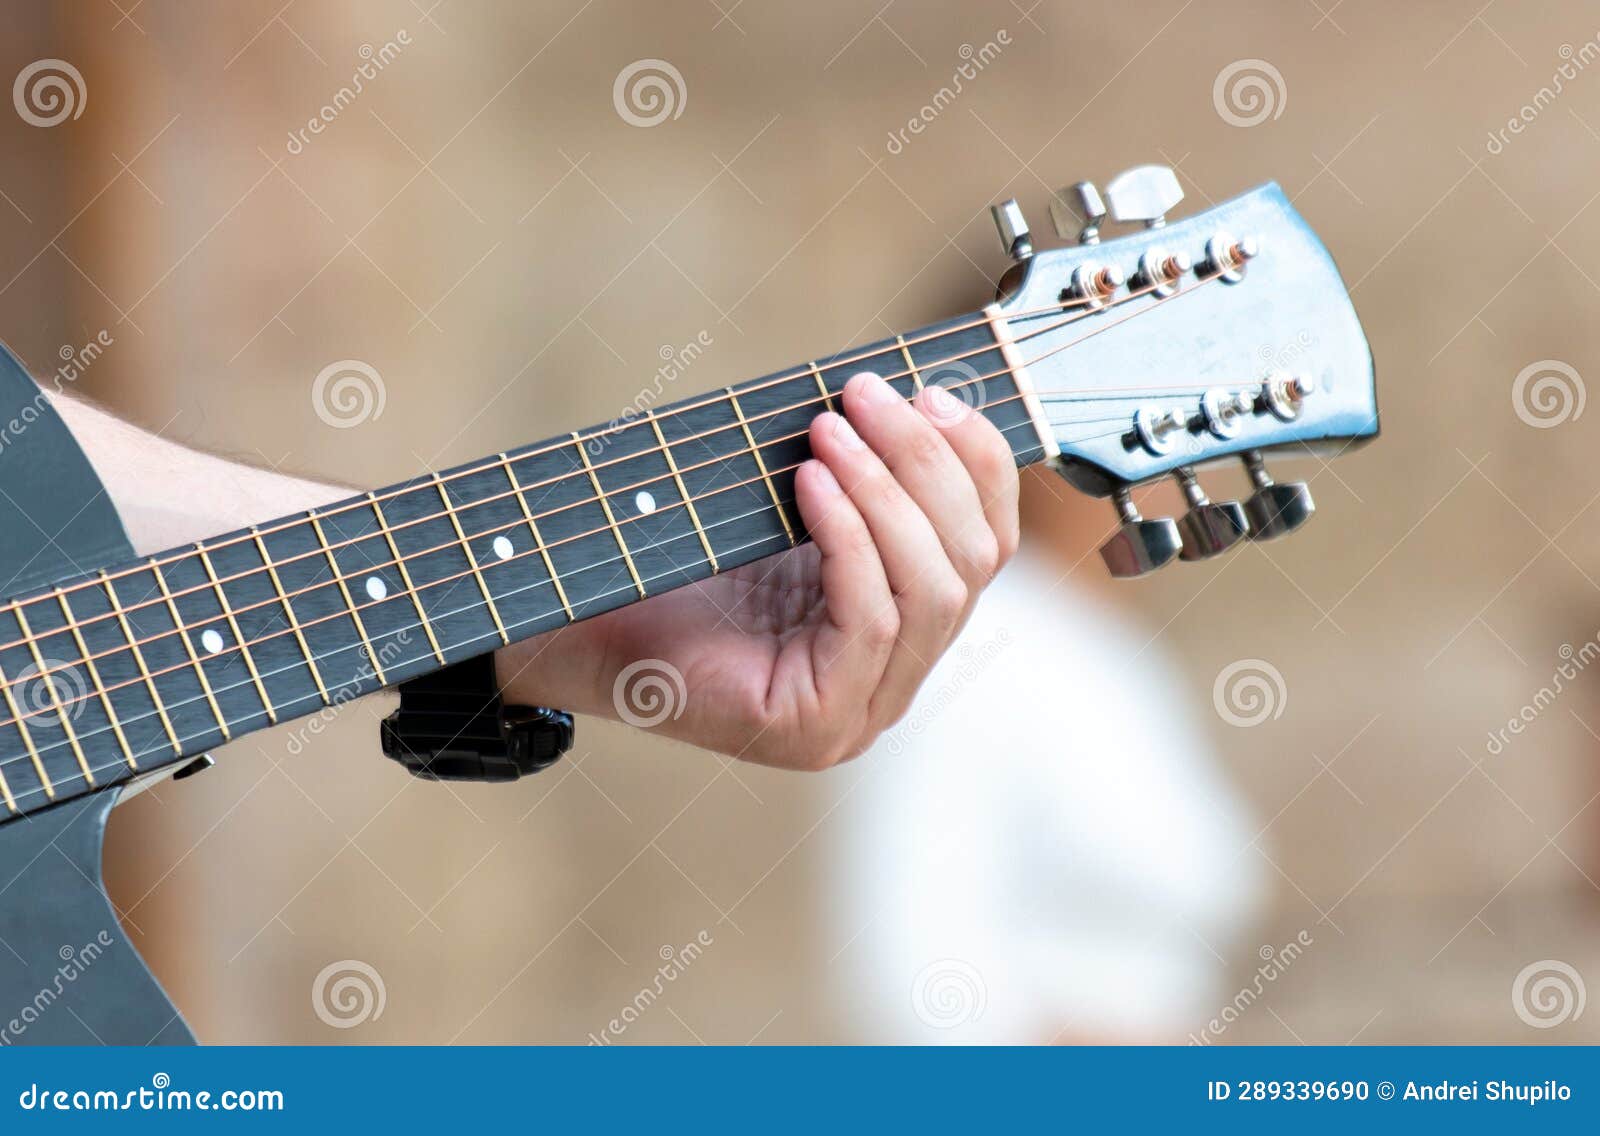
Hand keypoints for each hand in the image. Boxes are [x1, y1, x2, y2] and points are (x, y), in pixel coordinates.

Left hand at [494, 371, 1019, 769]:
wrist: (577, 632)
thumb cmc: (672, 568)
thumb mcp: (785, 513)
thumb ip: (859, 478)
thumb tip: (917, 393)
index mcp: (901, 628)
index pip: (985, 545)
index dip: (976, 463)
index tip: (934, 389)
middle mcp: (894, 680)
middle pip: (970, 564)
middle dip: (927, 465)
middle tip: (869, 394)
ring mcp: (862, 713)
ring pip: (933, 592)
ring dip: (888, 493)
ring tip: (831, 430)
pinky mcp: (818, 727)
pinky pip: (870, 619)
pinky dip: (849, 538)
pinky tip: (809, 481)